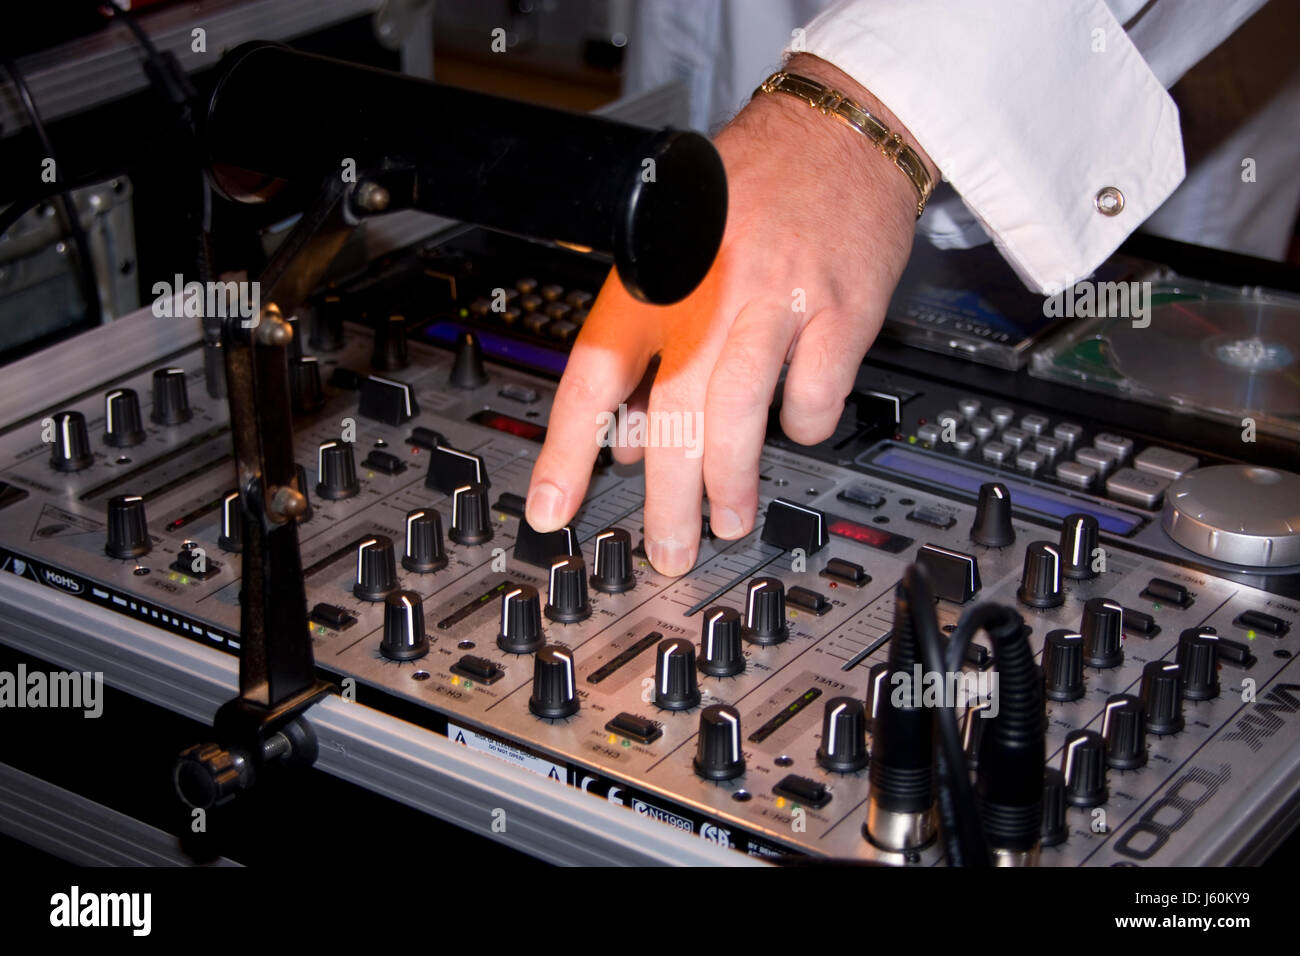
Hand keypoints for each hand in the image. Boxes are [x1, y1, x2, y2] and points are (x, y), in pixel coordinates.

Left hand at [525, 54, 937, 575]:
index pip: (593, 374)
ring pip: (736, 413)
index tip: (551, 510)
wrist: (840, 132)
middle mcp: (706, 289)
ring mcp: (773, 299)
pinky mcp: (838, 309)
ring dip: (730, 483)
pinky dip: (806, 425)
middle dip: (667, 498)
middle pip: (670, 413)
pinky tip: (801, 427)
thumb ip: (651, 347)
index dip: (567, 450)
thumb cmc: (754, 194)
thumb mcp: (679, 254)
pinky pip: (814, 394)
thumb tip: (628, 439)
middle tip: (668, 548)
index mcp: (655, 277)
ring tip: (729, 521)